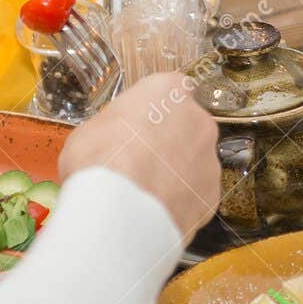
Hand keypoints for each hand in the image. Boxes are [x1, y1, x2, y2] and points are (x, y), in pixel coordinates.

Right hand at [58, 72, 220, 238]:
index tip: (136, 126)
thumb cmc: (101, 162)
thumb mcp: (90, 130)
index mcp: (169, 91)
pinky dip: (181, 201)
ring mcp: (210, 159)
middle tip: (139, 161)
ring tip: (145, 192)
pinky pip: (195, 194)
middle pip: (186, 127)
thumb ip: (115, 127)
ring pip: (194, 162)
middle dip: (167, 142)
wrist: (120, 212)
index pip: (168, 91)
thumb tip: (114, 139)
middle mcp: (198, 120)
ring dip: (176, 172)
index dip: (150, 111)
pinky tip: (156, 210)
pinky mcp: (212, 195)